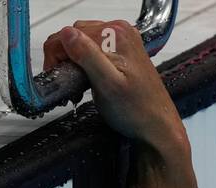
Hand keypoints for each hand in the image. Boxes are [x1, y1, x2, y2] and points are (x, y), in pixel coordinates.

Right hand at [42, 21, 185, 153]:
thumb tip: (67, 34)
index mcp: (116, 35)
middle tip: (69, 84)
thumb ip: (88, 56)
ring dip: (74, 62)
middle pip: (74, 37)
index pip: (68, 34)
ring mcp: (122, 43)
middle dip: (65, 59)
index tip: (57, 77)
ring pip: (82, 44)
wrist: (159, 128)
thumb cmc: (138, 112)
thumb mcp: (108, 85)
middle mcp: (120, 33)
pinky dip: (85, 64)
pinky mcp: (123, 54)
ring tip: (80, 85)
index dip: (56, 57)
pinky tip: (89, 80)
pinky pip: (94, 50)